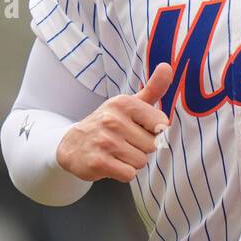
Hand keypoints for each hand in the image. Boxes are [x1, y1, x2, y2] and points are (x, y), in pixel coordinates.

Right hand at [56, 62, 172, 182]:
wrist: (73, 144)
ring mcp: (104, 141)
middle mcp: (112, 120)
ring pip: (140, 161)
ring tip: (117, 153)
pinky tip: (111, 163)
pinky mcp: (97, 162)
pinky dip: (123, 172)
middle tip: (124, 142)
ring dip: (132, 162)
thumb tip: (167, 67)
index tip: (138, 128)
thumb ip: (152, 88)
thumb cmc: (109, 124)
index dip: (152, 131)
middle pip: (151, 146)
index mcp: (123, 103)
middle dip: (141, 148)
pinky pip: (128, 174)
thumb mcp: (129, 104)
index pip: (160, 124)